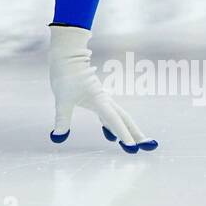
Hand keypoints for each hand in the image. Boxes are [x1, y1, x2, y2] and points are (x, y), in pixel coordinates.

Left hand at [48, 24, 156, 151]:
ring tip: (136, 145)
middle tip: (149, 146)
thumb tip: (57, 138)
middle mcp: (105, 100)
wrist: (68, 57)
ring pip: (120, 117)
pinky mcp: (97, 99)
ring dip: (128, 130)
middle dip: (136, 134)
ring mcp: (103, 100)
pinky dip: (113, 126)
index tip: (132, 148)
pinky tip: (110, 136)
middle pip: (125, 119)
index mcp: (99, 100)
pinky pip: (109, 115)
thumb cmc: (66, 76)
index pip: (114, 120)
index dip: (123, 134)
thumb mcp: (62, 100)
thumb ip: (62, 120)